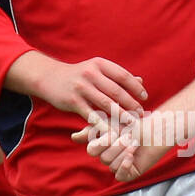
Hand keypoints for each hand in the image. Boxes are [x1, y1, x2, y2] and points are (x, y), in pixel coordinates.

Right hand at [22, 55, 146, 120]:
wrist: (50, 79)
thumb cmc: (79, 76)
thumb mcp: (96, 70)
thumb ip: (116, 76)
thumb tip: (140, 81)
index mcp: (99, 64)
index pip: (123, 76)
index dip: (135, 87)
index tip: (144, 97)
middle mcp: (90, 74)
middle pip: (116, 91)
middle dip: (131, 104)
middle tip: (140, 113)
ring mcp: (81, 88)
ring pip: (106, 104)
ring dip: (121, 115)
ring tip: (131, 123)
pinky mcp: (73, 102)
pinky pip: (92, 115)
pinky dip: (103, 124)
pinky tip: (112, 131)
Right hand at [71, 111, 165, 181]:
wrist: (154, 129)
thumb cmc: (133, 124)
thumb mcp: (109, 124)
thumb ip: (91, 131)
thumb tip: (73, 138)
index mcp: (101, 147)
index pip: (92, 150)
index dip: (103, 141)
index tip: (115, 130)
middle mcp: (107, 158)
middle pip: (102, 158)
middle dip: (116, 145)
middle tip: (128, 136)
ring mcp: (118, 166)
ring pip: (112, 165)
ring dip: (124, 152)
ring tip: (134, 143)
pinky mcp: (129, 173)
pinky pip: (120, 175)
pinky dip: (125, 165)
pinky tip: (132, 155)